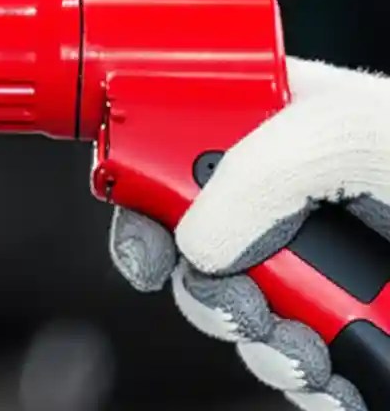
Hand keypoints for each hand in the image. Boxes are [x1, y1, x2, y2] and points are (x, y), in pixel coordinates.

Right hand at [110, 58, 389, 410]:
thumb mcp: (371, 135)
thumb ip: (271, 164)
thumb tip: (197, 231)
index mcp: (300, 122)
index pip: (187, 125)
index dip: (144, 158)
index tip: (130, 196)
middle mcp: (305, 196)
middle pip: (193, 229)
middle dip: (196, 269)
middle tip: (228, 280)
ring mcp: (329, 269)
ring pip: (230, 305)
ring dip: (250, 330)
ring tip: (299, 330)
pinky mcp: (350, 333)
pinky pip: (286, 363)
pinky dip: (296, 375)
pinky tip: (329, 364)